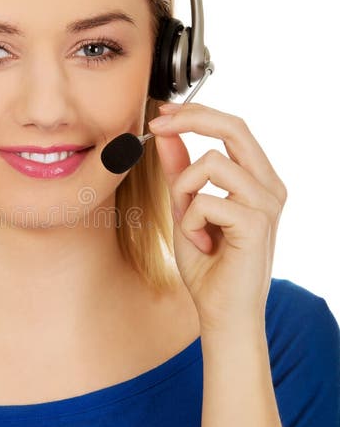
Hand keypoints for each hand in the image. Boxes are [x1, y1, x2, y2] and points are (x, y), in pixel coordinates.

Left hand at [147, 102, 286, 331]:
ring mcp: (266, 203)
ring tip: (190, 225)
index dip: (197, 113)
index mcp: (258, 179)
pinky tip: (202, 245)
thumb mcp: (185, 208)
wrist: (221, 312)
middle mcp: (269, 186)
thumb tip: (166, 133)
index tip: (162, 113)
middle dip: (191, 119)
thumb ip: (179, 171)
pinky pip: (205, 200)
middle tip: (157, 124)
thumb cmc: (208, 265)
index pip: (233, 128)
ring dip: (184, 192)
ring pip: (211, 163)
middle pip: (234, 127)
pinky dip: (190, 222)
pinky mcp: (256, 222)